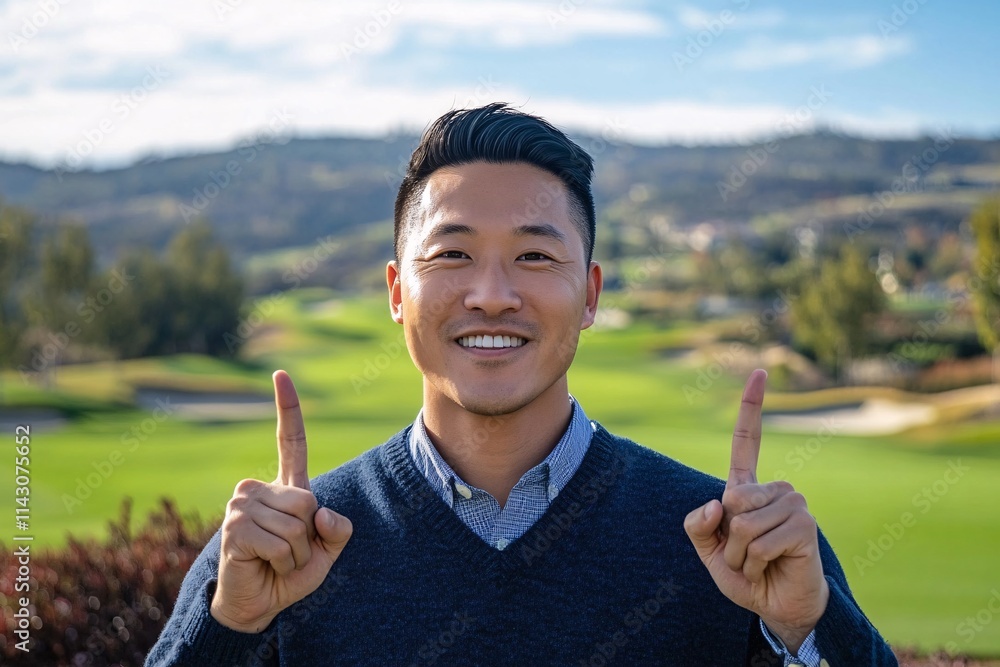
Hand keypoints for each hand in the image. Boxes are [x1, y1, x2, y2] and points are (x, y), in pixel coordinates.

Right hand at [210, 370, 352, 632]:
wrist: (257, 606)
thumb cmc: (289, 574)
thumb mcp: (326, 552)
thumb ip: (338, 530)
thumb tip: (322, 511)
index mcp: (285, 488)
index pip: (289, 441)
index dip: (288, 408)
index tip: (281, 375)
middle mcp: (259, 489)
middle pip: (309, 502)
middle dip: (310, 539)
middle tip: (289, 555)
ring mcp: (243, 504)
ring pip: (297, 524)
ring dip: (297, 553)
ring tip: (276, 561)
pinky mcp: (235, 527)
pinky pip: (282, 542)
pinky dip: (284, 562)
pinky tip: (265, 565)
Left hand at [683, 369, 828, 652]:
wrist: (778, 606)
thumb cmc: (745, 575)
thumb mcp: (709, 551)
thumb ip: (698, 527)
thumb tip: (716, 503)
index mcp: (748, 488)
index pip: (748, 440)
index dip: (752, 406)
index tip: (759, 370)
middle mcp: (774, 489)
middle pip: (730, 501)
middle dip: (727, 539)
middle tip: (745, 555)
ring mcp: (793, 503)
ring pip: (742, 524)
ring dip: (741, 555)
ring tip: (759, 562)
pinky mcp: (804, 524)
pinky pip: (759, 541)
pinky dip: (755, 562)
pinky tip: (772, 566)